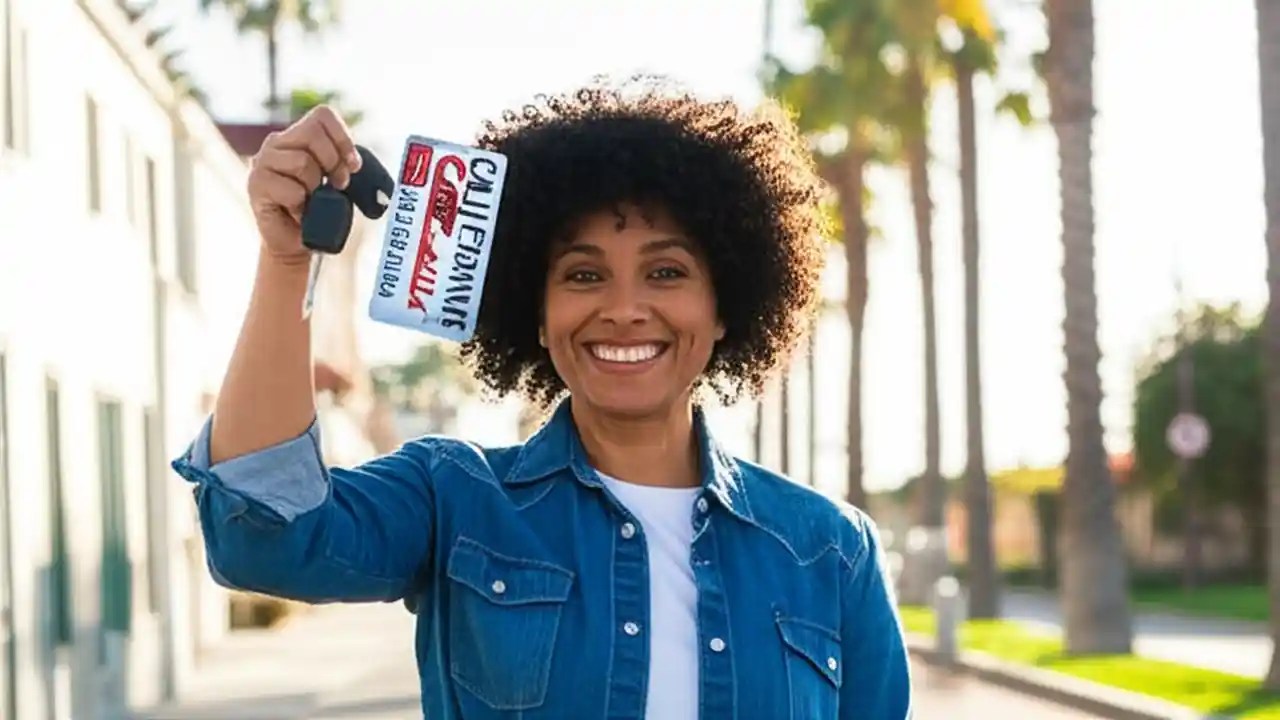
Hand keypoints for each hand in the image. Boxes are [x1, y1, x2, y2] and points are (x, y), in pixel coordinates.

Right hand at [246, 105, 362, 266]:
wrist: (295, 242)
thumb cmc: (318, 210)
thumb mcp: (334, 181)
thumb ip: (340, 162)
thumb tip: (354, 162)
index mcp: (296, 137)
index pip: (322, 116)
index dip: (343, 138)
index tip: (353, 165)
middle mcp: (276, 143)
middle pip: (312, 133)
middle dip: (333, 162)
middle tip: (338, 185)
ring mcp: (262, 162)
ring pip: (302, 162)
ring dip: (315, 188)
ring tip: (310, 201)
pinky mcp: (255, 185)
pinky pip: (292, 189)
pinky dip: (301, 205)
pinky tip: (296, 211)